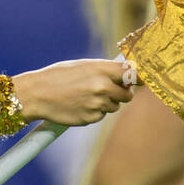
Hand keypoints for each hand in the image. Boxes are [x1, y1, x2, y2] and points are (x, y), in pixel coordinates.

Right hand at [13, 58, 137, 125]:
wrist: (36, 94)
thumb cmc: (57, 76)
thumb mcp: (82, 66)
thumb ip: (105, 70)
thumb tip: (128, 75)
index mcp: (101, 69)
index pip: (134, 74)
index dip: (143, 78)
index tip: (147, 80)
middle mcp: (103, 87)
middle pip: (127, 94)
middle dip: (120, 93)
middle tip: (105, 90)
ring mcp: (97, 104)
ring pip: (114, 106)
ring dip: (105, 103)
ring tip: (83, 97)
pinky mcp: (91, 118)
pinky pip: (101, 116)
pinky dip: (93, 112)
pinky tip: (77, 105)